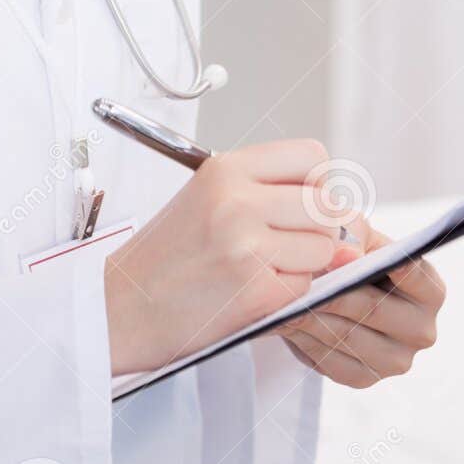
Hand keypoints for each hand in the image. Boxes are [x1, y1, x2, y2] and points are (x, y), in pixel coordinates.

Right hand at [104, 138, 350, 376]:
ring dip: (305, 264)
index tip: (301, 201)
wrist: (119, 308)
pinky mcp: (255, 290)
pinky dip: (288, 293)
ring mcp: (247, 245)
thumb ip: (268, 193)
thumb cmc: (163, 257)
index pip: (312, 155)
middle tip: (287, 243)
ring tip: (263, 268)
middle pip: (326, 204)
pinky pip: (305, 286)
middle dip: (318, 228)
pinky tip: (252, 291)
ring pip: (324, 248)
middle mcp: (238, 200)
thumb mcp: (207, 199)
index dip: (316, 182)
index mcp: (226, 169)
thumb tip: (344, 215)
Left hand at [274, 216, 445, 388]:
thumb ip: (354, 238)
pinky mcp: (363, 378)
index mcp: (430, 291)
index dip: (395, 267)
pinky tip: (286, 320)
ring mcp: (395, 360)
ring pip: (346, 337)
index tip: (365, 255)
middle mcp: (421, 331)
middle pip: (374, 310)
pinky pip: (328, 359)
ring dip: (312, 317)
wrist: (335, 290)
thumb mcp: (357, 235)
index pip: (417, 277)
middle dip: (334, 293)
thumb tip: (344, 255)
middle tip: (301, 279)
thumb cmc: (353, 256)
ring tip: (285, 299)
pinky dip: (304, 338)